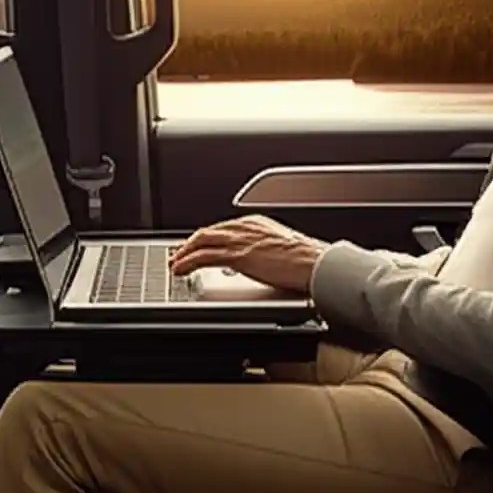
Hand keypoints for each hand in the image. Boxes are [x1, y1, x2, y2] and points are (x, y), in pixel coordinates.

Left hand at [168, 214, 330, 294]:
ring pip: (202, 242)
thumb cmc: (307, 260)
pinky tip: (181, 269)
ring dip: (184, 253)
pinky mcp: (238, 256)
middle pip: (208, 232)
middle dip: (190, 244)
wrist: (317, 264)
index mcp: (256, 223)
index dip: (205, 239)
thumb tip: (258, 262)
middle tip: (179, 254)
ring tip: (175, 264)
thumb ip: (264, 251)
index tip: (197, 247)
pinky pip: (205, 257)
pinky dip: (188, 262)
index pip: (222, 229)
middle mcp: (245, 227)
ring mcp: (240, 240)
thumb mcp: (281, 249)